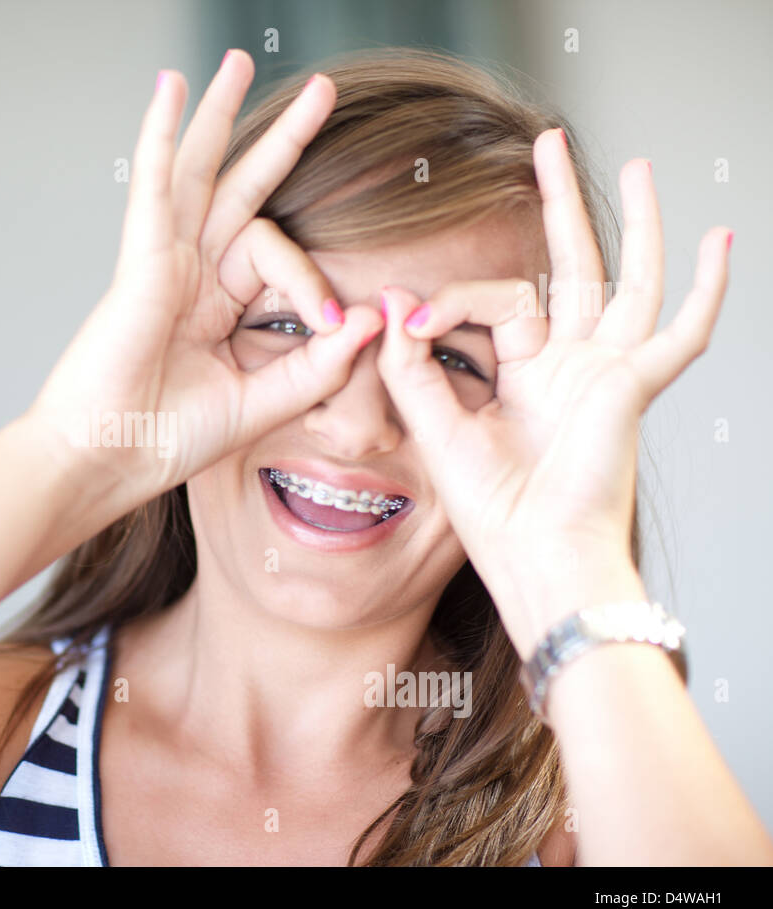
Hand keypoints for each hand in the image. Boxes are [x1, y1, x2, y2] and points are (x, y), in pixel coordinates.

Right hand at [26, 52, 384, 512]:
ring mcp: (162, 262)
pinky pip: (155, 187)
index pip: (279, 262)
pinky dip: (161, 135)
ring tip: (236, 59)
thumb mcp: (262, 402)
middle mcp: (189, 274)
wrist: (109, 459)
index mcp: (214, 306)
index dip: (314, 285)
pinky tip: (171, 88)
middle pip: (242, 189)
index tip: (335, 326)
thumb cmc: (166, 439)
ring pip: (198, 171)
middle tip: (321, 91)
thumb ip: (318, 365)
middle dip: (282, 140)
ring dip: (219, 114)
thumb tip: (371, 319)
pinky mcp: (140, 262)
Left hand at [376, 129, 731, 650]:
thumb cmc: (493, 515)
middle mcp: (567, 366)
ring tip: (636, 166)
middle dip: (559, 204)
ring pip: (627, 281)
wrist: (537, 561)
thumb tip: (391, 302)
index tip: (409, 318)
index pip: (494, 302)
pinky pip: (680, 336)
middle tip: (547, 145)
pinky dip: (706, 292)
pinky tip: (720, 242)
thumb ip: (411, 368)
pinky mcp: (632, 389)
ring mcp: (604, 374)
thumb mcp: (436, 430)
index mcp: (522, 375)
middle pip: (569, 267)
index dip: (449, 301)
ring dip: (634, 224)